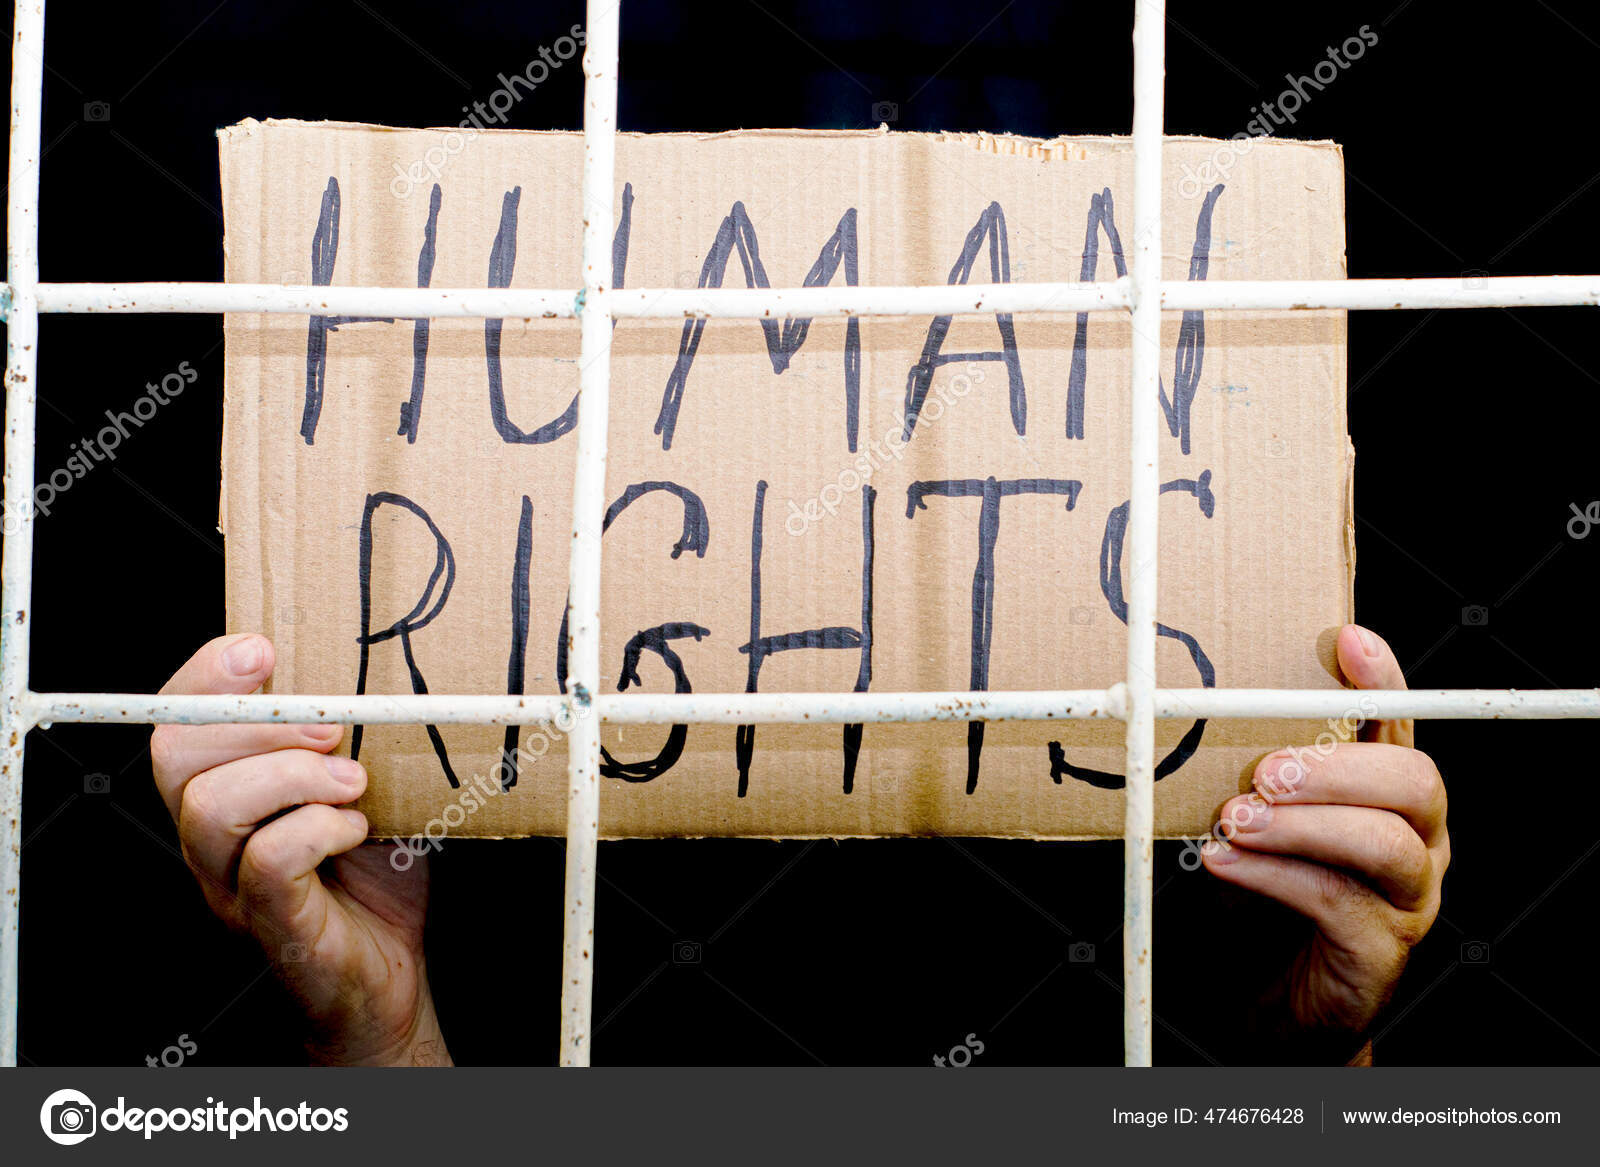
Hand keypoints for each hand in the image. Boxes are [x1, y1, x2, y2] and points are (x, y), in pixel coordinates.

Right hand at [151, 633, 449, 1065]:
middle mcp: (210, 838)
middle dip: (256, 723)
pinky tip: (356, 829)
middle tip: (331, 729)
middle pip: (177, 756)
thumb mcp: (365, 782)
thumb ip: (349, 733)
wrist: (393, 970)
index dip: (206, 677)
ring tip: (354, 784)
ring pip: (212, 806)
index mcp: (224, 790)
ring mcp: (231, 883)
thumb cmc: (376, 870)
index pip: (177, 720)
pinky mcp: (271, 921)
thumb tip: (370, 666)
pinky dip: (318, 829)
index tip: (260, 649)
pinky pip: (269, 860)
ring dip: (292, 777)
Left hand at [1201, 624, 1447, 1062]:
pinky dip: (1273, 876)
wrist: (1266, 992)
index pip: (1402, 722)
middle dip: (1338, 768)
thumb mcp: (1255, 815)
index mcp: (1389, 791)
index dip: (1383, 681)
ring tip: (1235, 817)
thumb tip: (1171, 706)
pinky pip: (1337, 903)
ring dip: (1302, 824)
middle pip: (1414, 783)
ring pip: (1384, 844)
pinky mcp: (1380, 949)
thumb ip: (1247, 768)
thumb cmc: (1262, 887)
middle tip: (1266, 770)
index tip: (1347, 641)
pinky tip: (1223, 862)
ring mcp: (1408, 896)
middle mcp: (1418, 837)